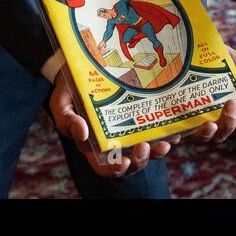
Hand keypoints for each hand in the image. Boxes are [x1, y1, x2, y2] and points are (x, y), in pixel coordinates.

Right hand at [49, 77, 178, 177]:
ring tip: (165, 142)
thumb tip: (82, 134)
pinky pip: (157, 129)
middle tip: (144, 148)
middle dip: (140, 160)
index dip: (114, 169)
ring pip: (147, 149)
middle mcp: (114, 140)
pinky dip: (167, 133)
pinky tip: (174, 130)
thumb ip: (67, 120)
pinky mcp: (142, 115)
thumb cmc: (70, 88)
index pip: (104, 166)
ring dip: (157, 151)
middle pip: (130, 161)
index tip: (123, 162)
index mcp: (93, 144)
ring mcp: (130, 129)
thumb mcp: (61, 103)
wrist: (83, 66)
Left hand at [183, 46, 235, 143]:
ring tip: (210, 123)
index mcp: (230, 112)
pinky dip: (176, 138)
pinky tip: (176, 135)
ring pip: (203, 137)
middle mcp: (213, 121)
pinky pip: (176, 135)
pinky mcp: (175, 121)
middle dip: (230, 122)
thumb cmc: (218, 59)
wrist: (192, 49)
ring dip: (208, 133)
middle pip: (224, 133)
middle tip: (232, 103)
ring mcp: (194, 123)